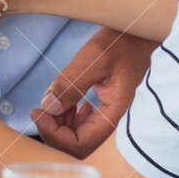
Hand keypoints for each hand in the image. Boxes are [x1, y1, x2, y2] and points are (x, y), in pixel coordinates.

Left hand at [29, 27, 157, 158]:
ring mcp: (109, 115)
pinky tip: (67, 102)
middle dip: (54, 130)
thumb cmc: (123, 42)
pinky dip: (69, 116)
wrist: (141, 34)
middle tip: (41, 108)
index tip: (37, 112)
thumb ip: (71, 83)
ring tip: (53, 101)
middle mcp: (113, 120)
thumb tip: (48, 107)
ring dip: (60, 123)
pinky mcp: (105, 107)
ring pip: (79, 135)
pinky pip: (84, 124)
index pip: (80, 144)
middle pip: (78, 144)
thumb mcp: (94, 58)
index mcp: (114, 113)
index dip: (54, 134)